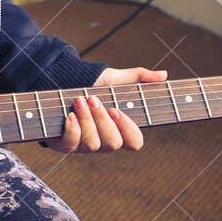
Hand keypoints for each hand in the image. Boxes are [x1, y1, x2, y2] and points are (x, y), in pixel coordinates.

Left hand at [44, 66, 167, 153]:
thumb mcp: (115, 78)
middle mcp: (103, 141)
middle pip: (113, 144)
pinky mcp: (63, 143)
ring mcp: (83, 144)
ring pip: (92, 144)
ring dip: (86, 119)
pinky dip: (72, 129)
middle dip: (103, 120)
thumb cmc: (90, 83)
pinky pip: (71, 146)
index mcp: (118, 129)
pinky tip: (70, 115)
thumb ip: (139, 78)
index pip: (135, 142)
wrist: (57, 81)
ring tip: (79, 100)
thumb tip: (164, 74)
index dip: (128, 129)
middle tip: (93, 99)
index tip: (117, 109)